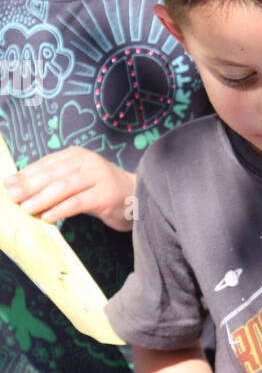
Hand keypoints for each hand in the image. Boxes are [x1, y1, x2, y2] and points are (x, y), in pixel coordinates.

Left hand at [3, 148, 135, 230]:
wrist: (137, 196)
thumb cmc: (101, 190)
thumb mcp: (77, 180)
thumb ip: (55, 182)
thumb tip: (22, 190)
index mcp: (77, 155)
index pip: (46, 163)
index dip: (26, 174)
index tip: (8, 184)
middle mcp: (88, 162)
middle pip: (53, 174)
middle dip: (30, 185)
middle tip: (13, 196)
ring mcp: (99, 177)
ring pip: (64, 187)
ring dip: (42, 198)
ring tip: (26, 208)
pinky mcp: (106, 195)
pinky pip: (78, 203)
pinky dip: (60, 210)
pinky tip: (47, 217)